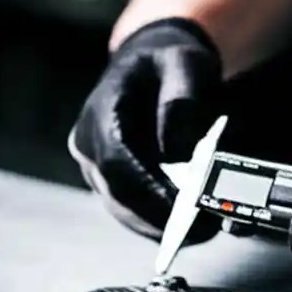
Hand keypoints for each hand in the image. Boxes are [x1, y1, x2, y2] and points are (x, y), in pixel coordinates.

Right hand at [68, 18, 223, 242]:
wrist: (151, 59)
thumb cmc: (167, 60)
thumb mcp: (183, 65)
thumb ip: (181, 103)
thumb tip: (179, 153)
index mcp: (99, 115)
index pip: (117, 164)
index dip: (148, 191)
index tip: (181, 211)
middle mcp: (88, 146)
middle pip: (119, 195)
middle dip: (160, 218)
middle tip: (203, 231)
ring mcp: (96, 167)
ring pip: (124, 209)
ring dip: (161, 226)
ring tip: (203, 233)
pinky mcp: (112, 181)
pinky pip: (131, 209)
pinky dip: (159, 221)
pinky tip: (191, 228)